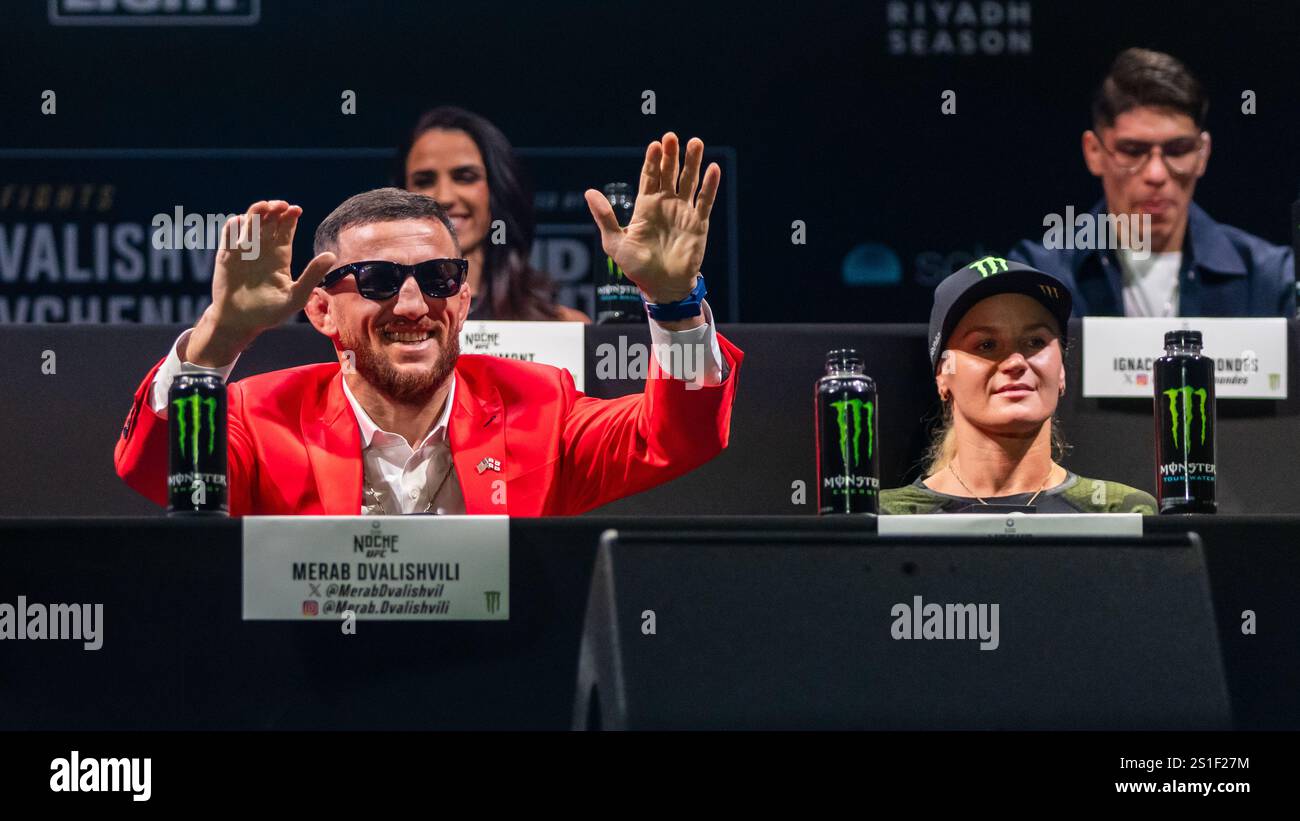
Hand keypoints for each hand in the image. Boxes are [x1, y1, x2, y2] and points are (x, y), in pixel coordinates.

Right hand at [185, 200, 335, 365]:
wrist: (239, 323)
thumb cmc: (269, 313)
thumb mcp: (295, 296)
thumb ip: (312, 275)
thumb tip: (332, 255)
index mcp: (280, 256)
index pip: (286, 228)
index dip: (290, 216)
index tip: (296, 209)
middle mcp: (263, 249)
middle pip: (270, 220)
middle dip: (275, 209)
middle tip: (281, 205)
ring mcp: (244, 250)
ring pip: (250, 222)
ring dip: (256, 211)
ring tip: (264, 207)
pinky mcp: (226, 254)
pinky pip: (229, 233)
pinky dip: (234, 225)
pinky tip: (240, 223)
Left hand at [584, 132, 719, 303]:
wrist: (662, 287)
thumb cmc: (637, 268)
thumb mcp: (615, 243)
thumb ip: (605, 217)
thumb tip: (589, 192)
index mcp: (645, 206)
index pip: (649, 176)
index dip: (652, 161)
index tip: (655, 144)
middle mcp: (665, 205)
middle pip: (669, 173)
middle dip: (671, 155)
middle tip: (672, 137)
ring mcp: (683, 212)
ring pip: (689, 182)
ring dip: (692, 163)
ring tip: (695, 143)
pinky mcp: (698, 223)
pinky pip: (704, 201)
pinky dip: (709, 185)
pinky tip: (713, 168)